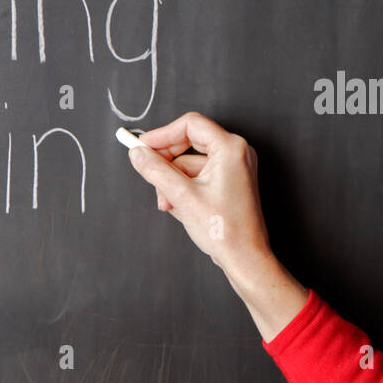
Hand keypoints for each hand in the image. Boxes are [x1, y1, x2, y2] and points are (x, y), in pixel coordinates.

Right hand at [125, 111, 273, 276]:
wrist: (244, 258)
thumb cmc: (225, 230)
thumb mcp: (182, 196)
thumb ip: (156, 170)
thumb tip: (137, 154)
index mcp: (230, 148)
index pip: (190, 124)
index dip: (162, 134)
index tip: (142, 146)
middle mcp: (236, 153)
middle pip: (189, 143)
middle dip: (167, 164)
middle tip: (150, 176)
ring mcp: (233, 167)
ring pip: (190, 163)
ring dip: (173, 182)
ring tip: (168, 204)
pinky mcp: (229, 182)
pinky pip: (199, 175)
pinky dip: (184, 188)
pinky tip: (180, 208)